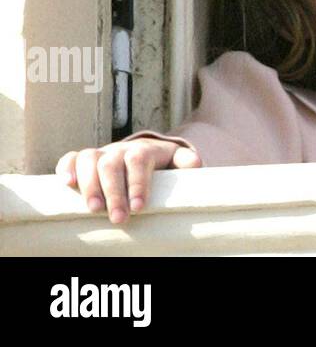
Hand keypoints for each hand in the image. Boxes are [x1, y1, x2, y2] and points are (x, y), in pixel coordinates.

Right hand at [56, 138, 201, 224]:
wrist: (144, 152)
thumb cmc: (161, 164)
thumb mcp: (177, 161)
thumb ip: (186, 161)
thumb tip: (196, 164)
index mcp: (145, 150)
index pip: (139, 161)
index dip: (138, 183)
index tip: (139, 207)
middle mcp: (121, 149)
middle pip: (112, 164)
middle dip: (114, 192)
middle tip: (118, 218)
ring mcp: (101, 153)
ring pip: (90, 159)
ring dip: (90, 184)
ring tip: (94, 209)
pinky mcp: (85, 159)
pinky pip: (71, 157)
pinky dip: (66, 167)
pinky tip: (67, 184)